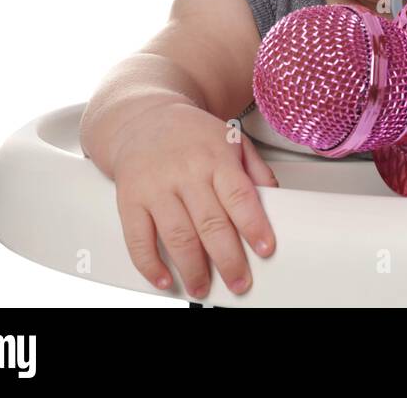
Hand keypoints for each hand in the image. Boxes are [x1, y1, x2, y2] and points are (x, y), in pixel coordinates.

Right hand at [110, 100, 278, 298]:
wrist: (143, 118)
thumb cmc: (191, 134)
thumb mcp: (231, 140)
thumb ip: (255, 170)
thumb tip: (276, 198)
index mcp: (216, 157)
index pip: (239, 195)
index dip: (253, 225)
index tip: (265, 249)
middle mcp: (186, 172)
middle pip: (210, 223)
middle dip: (228, 259)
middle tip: (239, 282)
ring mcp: (156, 187)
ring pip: (177, 236)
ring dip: (192, 269)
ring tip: (203, 288)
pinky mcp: (130, 200)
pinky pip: (138, 239)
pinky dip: (150, 265)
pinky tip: (164, 279)